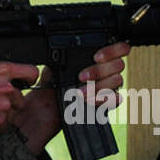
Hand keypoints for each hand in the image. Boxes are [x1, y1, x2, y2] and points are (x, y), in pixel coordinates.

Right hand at [0, 62, 40, 137]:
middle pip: (20, 97)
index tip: (27, 82)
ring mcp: (4, 105)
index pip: (31, 72)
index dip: (29, 78)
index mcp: (1, 70)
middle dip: (10, 101)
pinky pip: (3, 125)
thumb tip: (10, 76)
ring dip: (0, 114)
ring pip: (11, 112)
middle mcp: (5, 87)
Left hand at [9, 43, 129, 154]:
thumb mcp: (54, 67)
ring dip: (99, 86)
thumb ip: (67, 57)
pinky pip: (116, 100)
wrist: (40, 113)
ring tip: (80, 93)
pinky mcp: (106, 104)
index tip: (96, 57)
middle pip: (118, 65)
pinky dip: (104, 100)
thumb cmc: (47, 88)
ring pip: (117, 81)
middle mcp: (104, 72)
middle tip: (81, 77)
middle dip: (99, 71)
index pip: (118, 48)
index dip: (112, 50)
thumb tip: (71, 46)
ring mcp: (107, 88)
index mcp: (94, 59)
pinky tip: (91, 100)